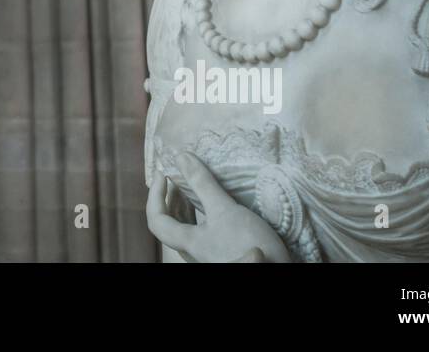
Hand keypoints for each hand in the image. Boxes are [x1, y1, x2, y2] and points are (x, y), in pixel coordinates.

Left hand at [147, 151, 290, 262]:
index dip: (154, 195)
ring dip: (183, 205)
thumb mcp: (225, 209)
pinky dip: (197, 213)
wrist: (274, 270)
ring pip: (185, 228)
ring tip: (188, 185)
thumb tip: (181, 157)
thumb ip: (202, 183)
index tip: (162, 174)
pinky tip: (209, 204)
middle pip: (168, 224)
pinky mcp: (220, 252)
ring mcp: (205, 253)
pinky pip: (199, 231)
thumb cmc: (247, 243)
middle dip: (168, 197)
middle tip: (173, 176)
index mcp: (186, 242)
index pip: (156, 219)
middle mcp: (191, 251)